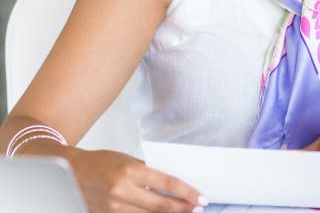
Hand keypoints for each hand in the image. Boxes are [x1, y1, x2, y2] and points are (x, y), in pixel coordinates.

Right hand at [67, 148, 205, 211]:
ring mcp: (113, 207)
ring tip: (182, 211)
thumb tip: (170, 185)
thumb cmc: (100, 162)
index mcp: (130, 172)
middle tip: (198, 208)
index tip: (200, 197)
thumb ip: (147, 173)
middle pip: (160, 205)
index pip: (167, 184)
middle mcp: (122, 191)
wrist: (70, 173)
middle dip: (182, 208)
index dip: (187, 192)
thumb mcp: (128, 160)